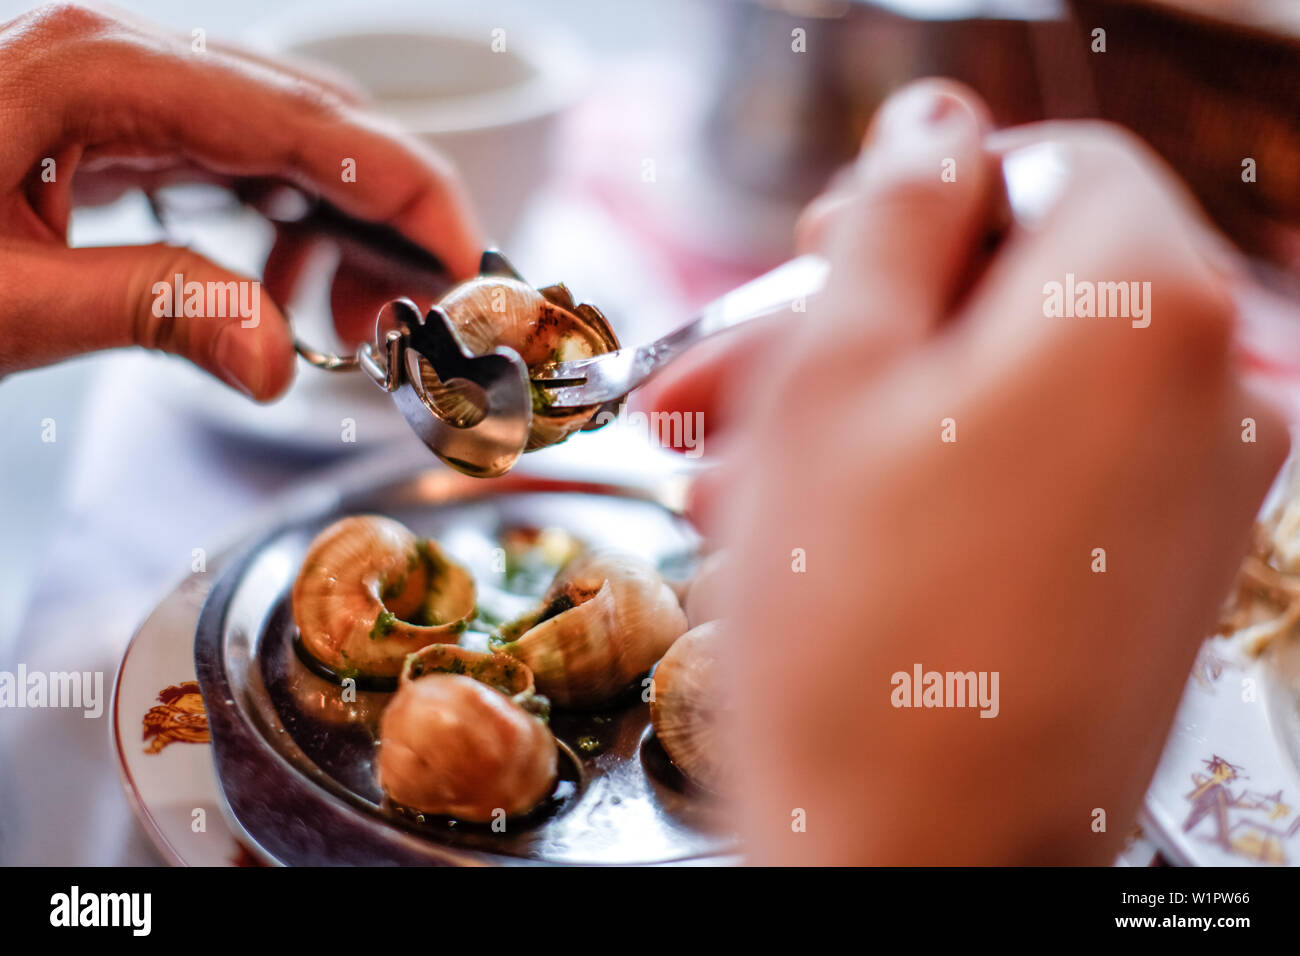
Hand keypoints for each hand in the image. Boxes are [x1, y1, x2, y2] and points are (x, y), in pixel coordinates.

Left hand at [0, 4, 481, 398]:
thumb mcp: (3, 303)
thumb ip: (158, 312)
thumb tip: (279, 362)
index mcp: (102, 75)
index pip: (303, 120)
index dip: (407, 189)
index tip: (468, 261)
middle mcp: (126, 63)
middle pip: (314, 121)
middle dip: (391, 216)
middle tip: (432, 311)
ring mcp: (125, 93)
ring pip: (288, 146)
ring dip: (344, 231)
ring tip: (363, 320)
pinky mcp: (119, 133)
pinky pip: (239, 169)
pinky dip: (286, 231)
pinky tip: (292, 290)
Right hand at [644, 80, 1288, 862]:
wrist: (915, 863)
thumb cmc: (855, 631)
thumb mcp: (831, 375)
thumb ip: (892, 217)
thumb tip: (932, 125)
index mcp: (1144, 306)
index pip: (1049, 166)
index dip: (917, 202)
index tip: (823, 257)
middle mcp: (1208, 392)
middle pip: (1019, 292)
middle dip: (858, 326)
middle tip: (737, 378)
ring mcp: (1194, 497)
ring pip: (1007, 394)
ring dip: (865, 417)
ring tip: (735, 480)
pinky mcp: (1156, 578)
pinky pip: (1034, 480)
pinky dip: (927, 482)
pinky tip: (811, 529)